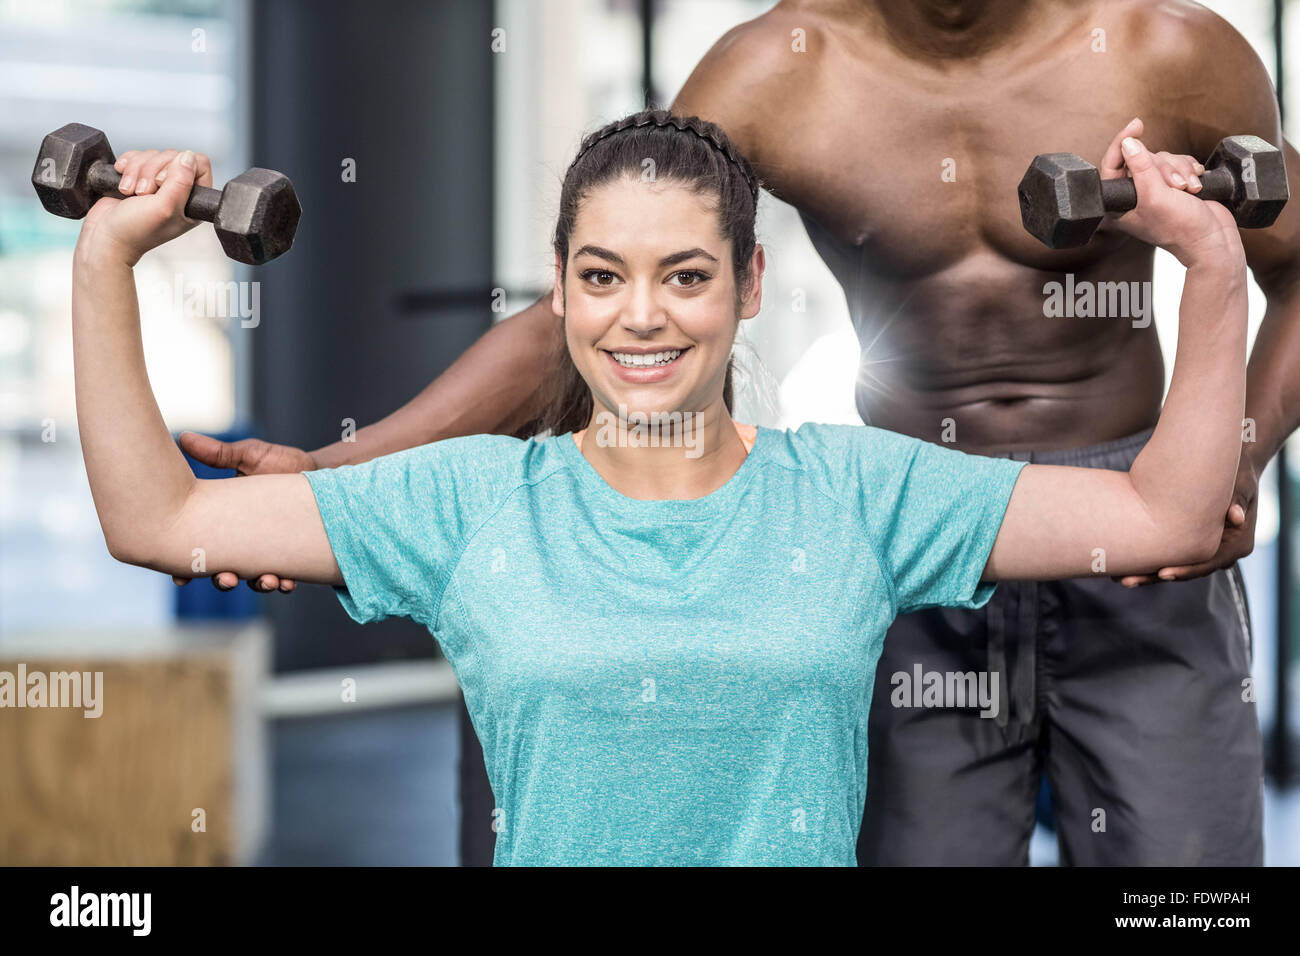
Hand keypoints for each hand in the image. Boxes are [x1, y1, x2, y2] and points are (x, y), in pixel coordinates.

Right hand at [75, 148, 214, 266]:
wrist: (104, 237)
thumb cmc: (135, 231)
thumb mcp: (165, 207)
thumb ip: (181, 181)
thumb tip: (188, 156)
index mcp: (192, 201)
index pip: (199, 165)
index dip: (180, 166)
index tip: (163, 183)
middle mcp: (177, 191)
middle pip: (173, 156)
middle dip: (152, 171)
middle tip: (143, 193)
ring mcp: (156, 184)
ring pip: (153, 155)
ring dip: (136, 171)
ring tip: (130, 193)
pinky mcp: (137, 177)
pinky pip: (136, 157)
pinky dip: (127, 166)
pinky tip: (121, 183)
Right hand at [172, 432, 316, 593]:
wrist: (321, 472)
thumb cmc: (282, 463)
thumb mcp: (250, 456)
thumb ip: (219, 454)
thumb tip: (182, 437)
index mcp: (224, 524)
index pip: (201, 549)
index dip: (186, 568)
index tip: (181, 577)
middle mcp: (244, 544)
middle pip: (225, 573)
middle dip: (223, 580)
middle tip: (226, 578)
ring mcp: (269, 552)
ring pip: (257, 580)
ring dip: (258, 584)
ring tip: (266, 580)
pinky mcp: (294, 556)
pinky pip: (287, 577)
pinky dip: (285, 583)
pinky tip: (286, 582)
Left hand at [1098, 118, 1241, 266]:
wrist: (1213, 239)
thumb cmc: (1181, 228)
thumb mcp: (1156, 196)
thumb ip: (1141, 168)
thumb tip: (1129, 142)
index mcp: (1119, 204)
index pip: (1112, 165)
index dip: (1122, 142)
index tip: (1137, 125)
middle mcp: (1134, 196)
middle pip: (1143, 158)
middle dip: (1165, 168)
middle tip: (1176, 186)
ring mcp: (1155, 190)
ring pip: (1163, 159)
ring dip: (1180, 171)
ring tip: (1189, 190)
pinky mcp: (1174, 185)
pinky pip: (1179, 162)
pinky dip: (1189, 170)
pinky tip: (1196, 185)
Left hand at [1113, 449, 1259, 586]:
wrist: (1234, 469)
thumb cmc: (1236, 473)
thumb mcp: (1240, 484)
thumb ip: (1238, 499)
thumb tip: (1236, 517)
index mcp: (1237, 544)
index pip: (1208, 563)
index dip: (1185, 570)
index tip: (1162, 573)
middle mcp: (1224, 553)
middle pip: (1187, 571)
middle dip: (1156, 576)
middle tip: (1127, 581)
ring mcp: (1208, 551)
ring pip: (1176, 567)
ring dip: (1148, 574)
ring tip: (1120, 578)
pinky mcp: (1193, 544)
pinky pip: (1172, 557)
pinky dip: (1151, 562)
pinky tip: (1126, 567)